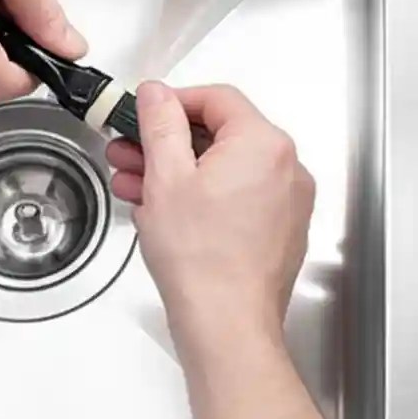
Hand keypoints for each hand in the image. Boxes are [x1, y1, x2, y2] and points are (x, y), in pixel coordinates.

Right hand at [105, 82, 315, 351]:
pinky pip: (237, 197)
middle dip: (167, 143)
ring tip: (136, 186)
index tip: (145, 113)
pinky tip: (164, 211)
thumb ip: (161, 124)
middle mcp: (286, 168)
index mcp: (263, 144)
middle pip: (220, 135)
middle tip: (130, 151)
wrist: (226, 324)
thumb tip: (157, 94)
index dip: (173, 102)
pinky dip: (201, 197)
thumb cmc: (201, 260)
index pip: (217, 99)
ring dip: (178, 172)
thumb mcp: (166, 177)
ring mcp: (286, 201)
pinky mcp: (279, 230)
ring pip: (224, 169)